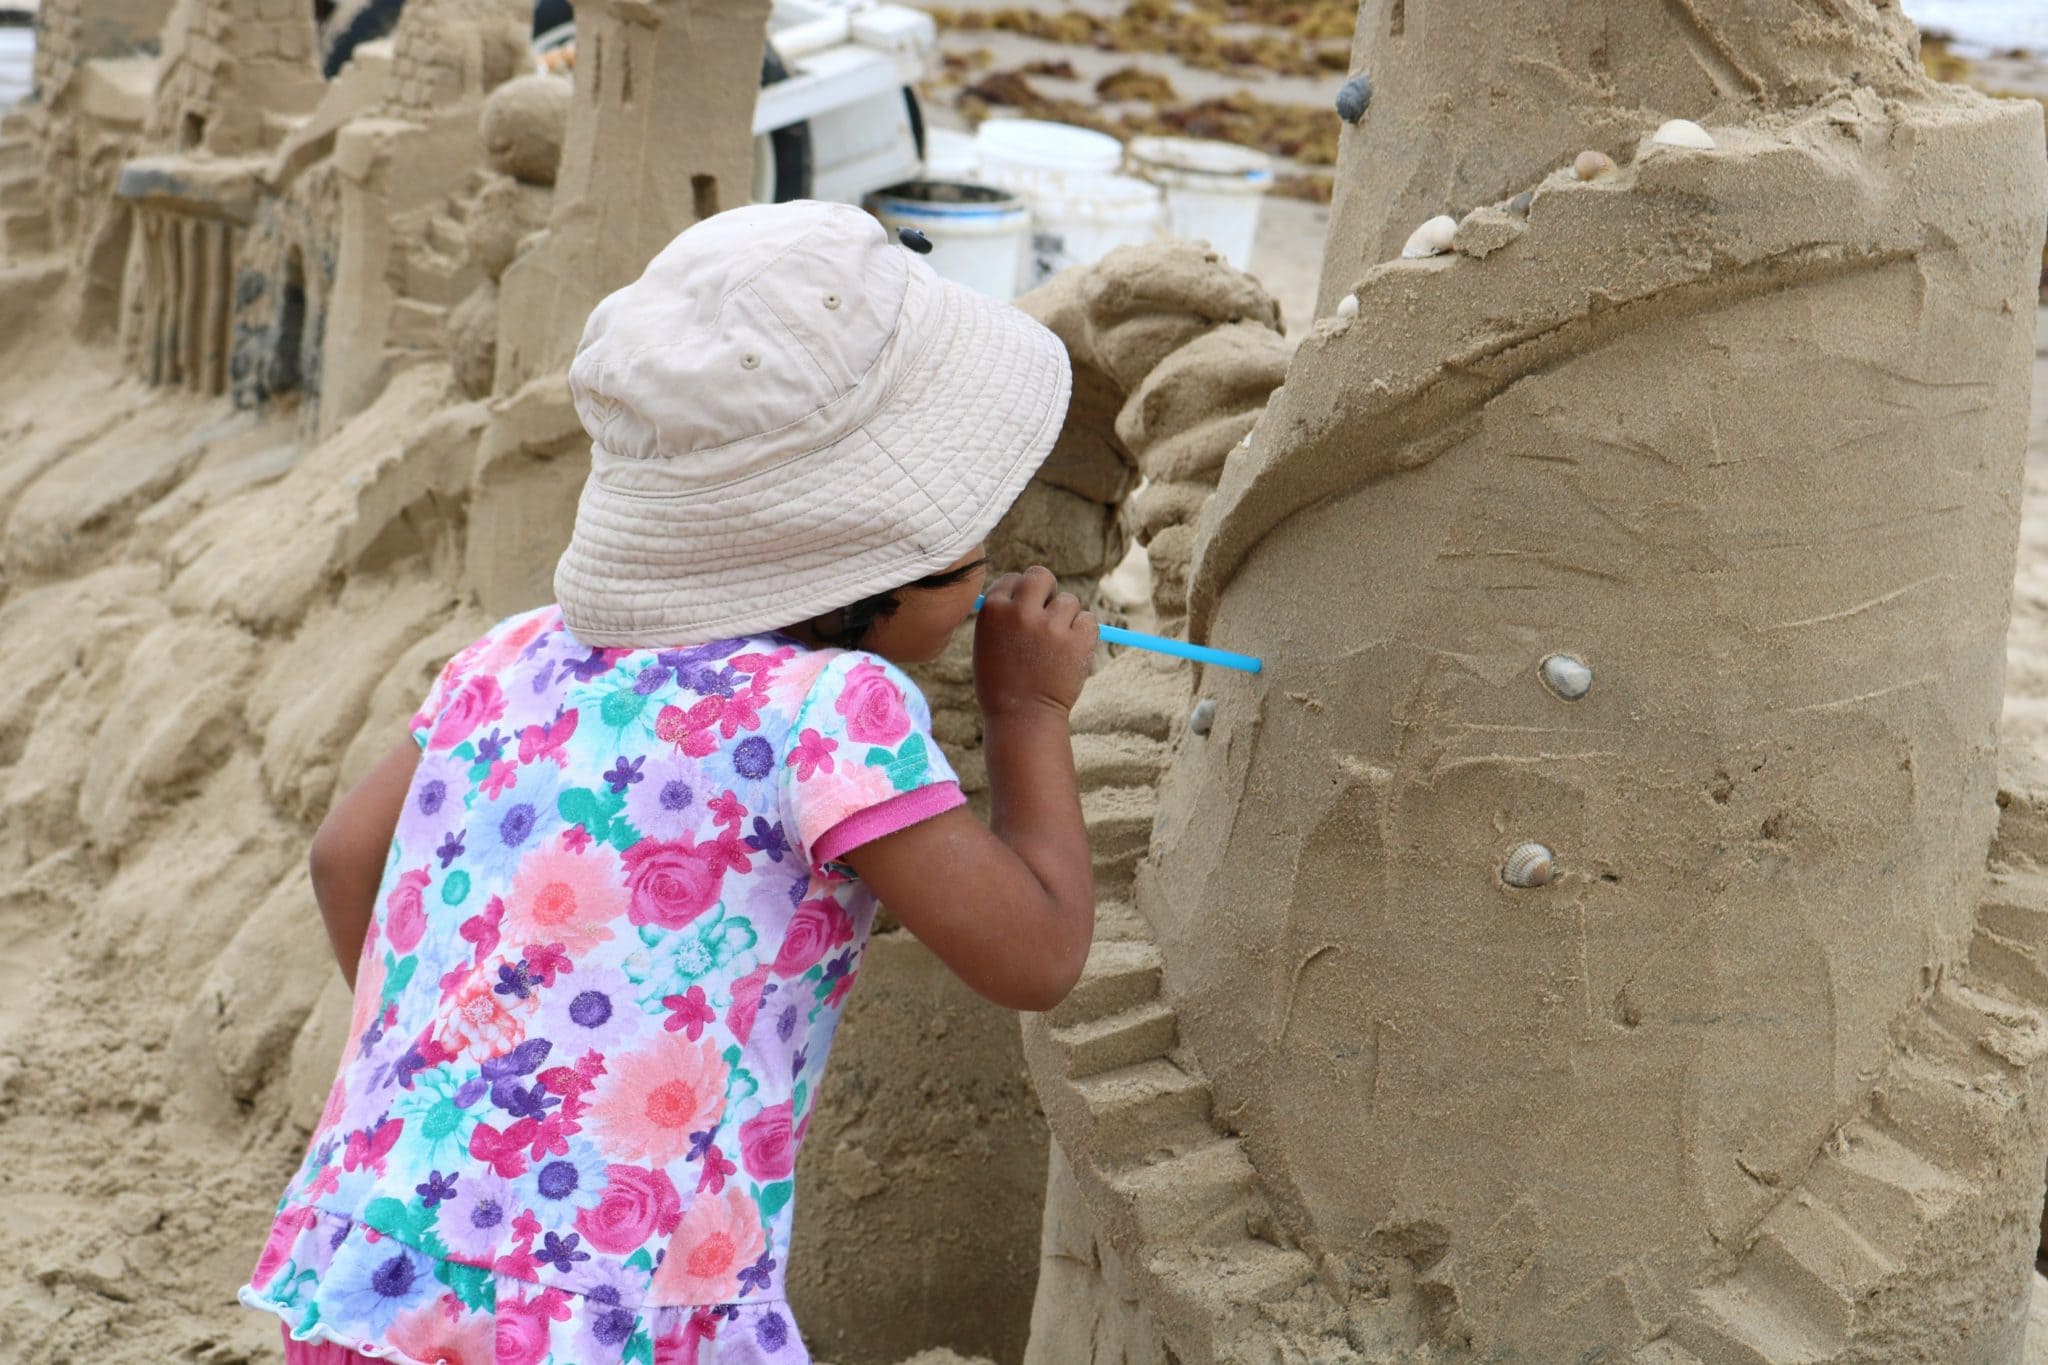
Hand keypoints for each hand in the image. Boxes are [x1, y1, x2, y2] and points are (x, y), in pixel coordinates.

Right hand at [974, 566, 1096, 718]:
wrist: (1023, 718)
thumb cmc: (1001, 683)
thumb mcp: (987, 643)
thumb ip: (1001, 614)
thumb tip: (1022, 590)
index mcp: (993, 610)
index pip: (1013, 579)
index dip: (1021, 593)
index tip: (1024, 610)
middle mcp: (1021, 612)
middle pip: (1041, 576)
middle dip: (1047, 591)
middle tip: (1047, 614)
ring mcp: (1050, 626)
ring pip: (1069, 601)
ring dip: (1066, 618)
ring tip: (1055, 646)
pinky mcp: (1077, 640)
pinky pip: (1088, 620)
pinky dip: (1084, 633)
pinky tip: (1070, 652)